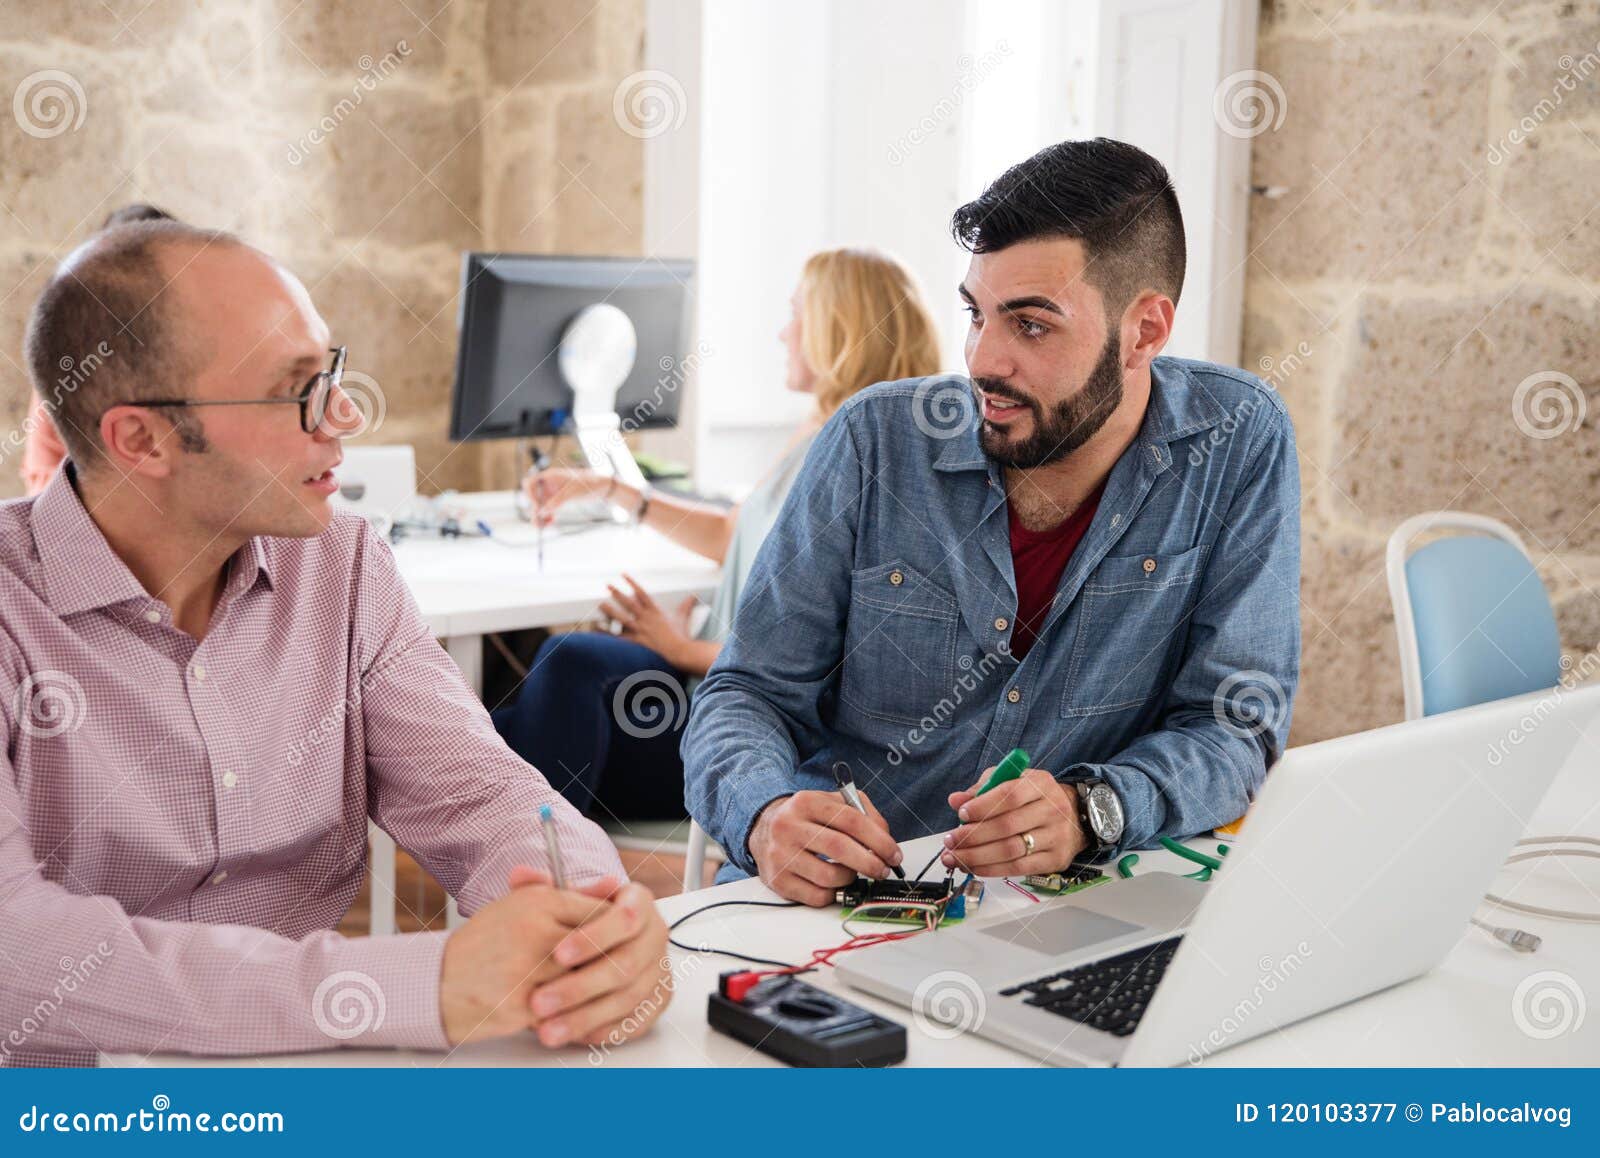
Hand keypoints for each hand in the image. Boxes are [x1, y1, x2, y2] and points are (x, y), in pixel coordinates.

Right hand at [438, 876, 618, 1044]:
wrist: (439, 982)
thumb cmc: (485, 942)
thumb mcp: (521, 905)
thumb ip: (569, 894)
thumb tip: (612, 885)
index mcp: (539, 900)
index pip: (600, 912)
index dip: (611, 931)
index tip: (613, 940)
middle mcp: (535, 930)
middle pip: (597, 949)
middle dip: (602, 962)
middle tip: (605, 968)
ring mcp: (529, 969)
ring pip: (583, 980)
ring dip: (585, 988)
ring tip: (578, 987)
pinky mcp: (522, 1004)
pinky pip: (564, 1009)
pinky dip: (567, 1010)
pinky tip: (561, 1007)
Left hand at [509, 870, 672, 1048]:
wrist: (595, 948)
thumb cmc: (575, 923)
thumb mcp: (559, 900)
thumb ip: (539, 887)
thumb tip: (521, 877)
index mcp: (639, 902)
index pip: (625, 918)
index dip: (593, 937)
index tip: (558, 953)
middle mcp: (655, 935)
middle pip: (625, 964)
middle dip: (579, 986)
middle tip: (540, 1001)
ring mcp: (659, 970)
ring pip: (626, 999)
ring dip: (584, 1017)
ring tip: (547, 1028)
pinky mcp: (658, 1000)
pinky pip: (634, 1021)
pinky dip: (602, 1031)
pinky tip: (572, 1035)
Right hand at [523, 466, 611, 525]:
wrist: (602, 487)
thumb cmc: (588, 483)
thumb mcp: (572, 492)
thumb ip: (557, 501)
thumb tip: (542, 512)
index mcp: (550, 476)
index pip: (530, 484)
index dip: (531, 495)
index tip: (538, 507)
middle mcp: (549, 484)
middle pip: (534, 497)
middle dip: (534, 510)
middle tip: (538, 524)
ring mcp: (553, 492)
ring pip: (540, 505)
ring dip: (540, 515)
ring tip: (543, 527)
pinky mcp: (558, 499)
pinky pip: (548, 508)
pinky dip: (547, 515)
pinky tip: (551, 522)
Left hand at [599, 573, 696, 667]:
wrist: (680, 651)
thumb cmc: (682, 635)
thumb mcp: (683, 617)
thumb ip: (686, 605)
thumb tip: (692, 596)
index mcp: (655, 611)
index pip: (641, 593)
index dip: (631, 583)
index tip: (623, 575)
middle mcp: (646, 618)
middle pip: (629, 603)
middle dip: (617, 593)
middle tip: (607, 585)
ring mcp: (640, 630)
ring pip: (622, 618)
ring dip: (610, 611)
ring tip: (600, 604)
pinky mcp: (638, 642)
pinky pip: (620, 638)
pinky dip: (609, 635)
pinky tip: (599, 630)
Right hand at [748, 789, 904, 906]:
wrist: (764, 829)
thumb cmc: (807, 818)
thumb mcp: (832, 803)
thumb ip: (864, 813)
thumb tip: (885, 839)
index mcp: (806, 802)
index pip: (851, 820)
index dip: (879, 840)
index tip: (893, 854)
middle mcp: (788, 827)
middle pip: (840, 848)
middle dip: (870, 863)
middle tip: (883, 870)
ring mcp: (780, 855)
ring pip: (829, 877)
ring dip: (850, 878)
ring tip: (852, 872)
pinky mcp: (777, 880)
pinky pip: (816, 896)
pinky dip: (833, 893)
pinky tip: (833, 883)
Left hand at [940, 767, 1085, 875]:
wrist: (1073, 817)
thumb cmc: (1033, 798)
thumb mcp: (1011, 782)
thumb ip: (983, 789)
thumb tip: (955, 800)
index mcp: (1040, 784)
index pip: (1010, 794)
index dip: (982, 806)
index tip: (960, 814)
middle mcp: (1052, 809)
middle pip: (1007, 826)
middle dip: (973, 836)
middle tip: (950, 841)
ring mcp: (1056, 836)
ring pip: (1011, 850)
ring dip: (977, 857)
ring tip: (954, 858)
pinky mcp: (1055, 859)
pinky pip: (1018, 868)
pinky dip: (991, 869)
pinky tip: (973, 867)